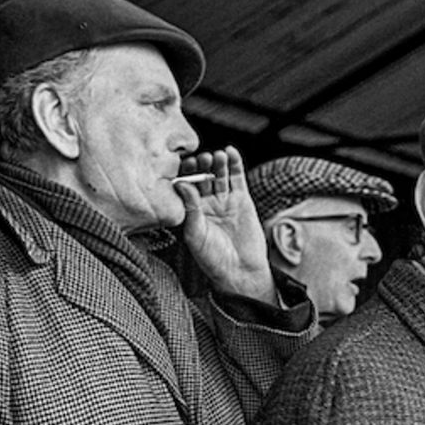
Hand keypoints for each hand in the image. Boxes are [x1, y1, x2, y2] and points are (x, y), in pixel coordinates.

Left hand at [174, 147, 275, 302]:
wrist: (240, 272)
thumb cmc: (214, 259)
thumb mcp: (195, 234)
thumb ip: (190, 208)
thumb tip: (182, 184)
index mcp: (191, 211)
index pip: (185, 186)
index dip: (184, 174)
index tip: (183, 166)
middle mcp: (207, 203)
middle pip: (202, 176)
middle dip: (201, 166)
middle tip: (201, 159)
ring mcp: (224, 200)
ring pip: (219, 174)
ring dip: (217, 162)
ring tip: (216, 156)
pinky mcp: (242, 199)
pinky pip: (237, 177)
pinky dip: (235, 163)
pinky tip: (230, 152)